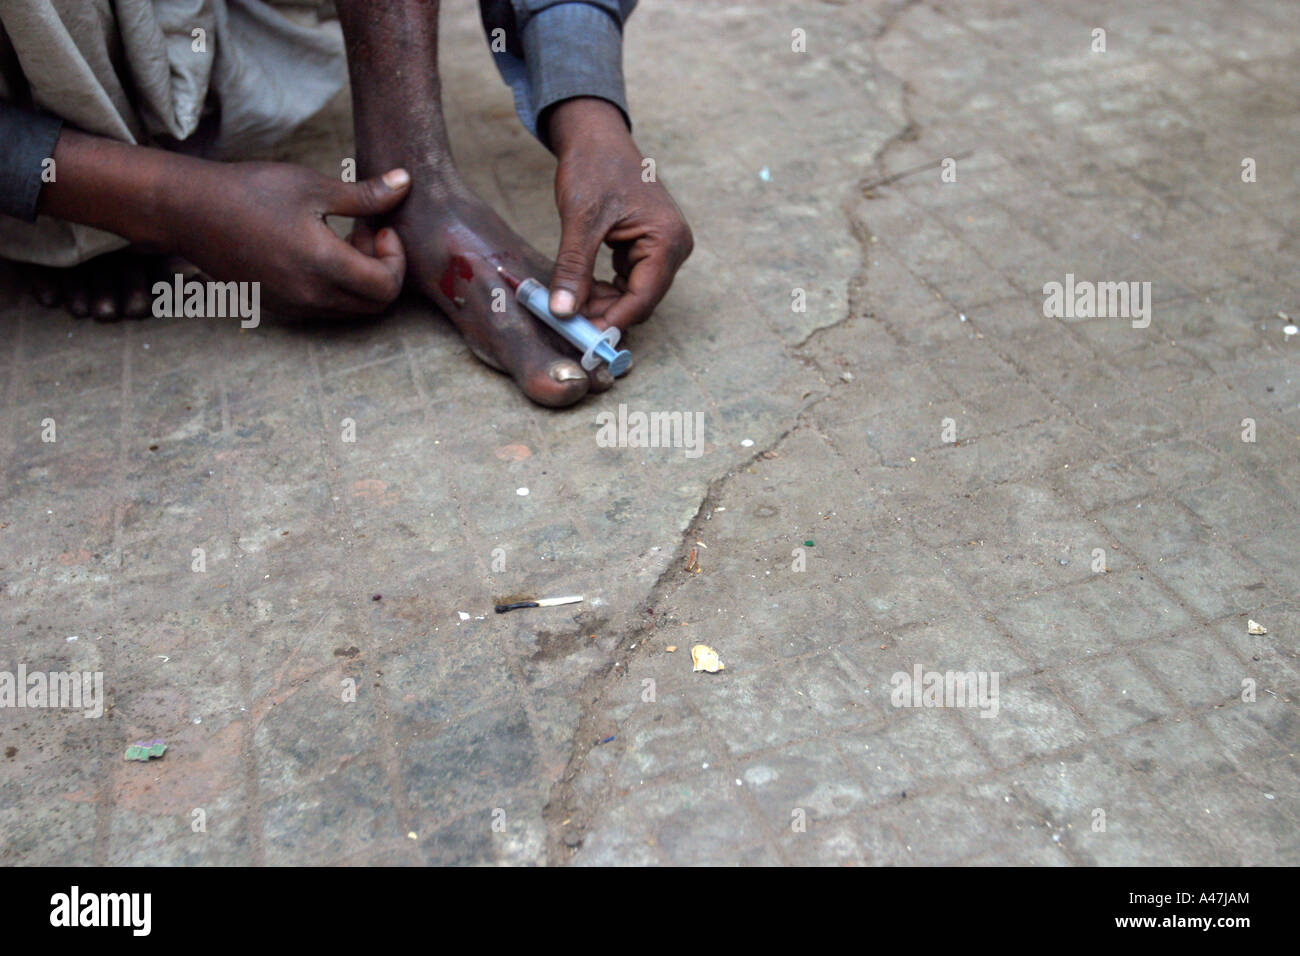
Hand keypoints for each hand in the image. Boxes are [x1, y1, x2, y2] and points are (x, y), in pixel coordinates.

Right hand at [165, 161, 410, 318]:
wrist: (189, 211)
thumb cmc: (250, 191)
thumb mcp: (313, 186)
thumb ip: (365, 195)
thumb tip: (406, 183)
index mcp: (323, 266)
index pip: (387, 287)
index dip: (396, 258)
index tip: (380, 227)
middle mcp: (310, 296)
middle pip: (375, 305)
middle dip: (383, 270)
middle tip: (365, 233)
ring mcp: (293, 306)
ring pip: (350, 309)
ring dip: (360, 279)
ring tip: (340, 238)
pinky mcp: (278, 307)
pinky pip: (324, 308)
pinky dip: (336, 286)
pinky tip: (318, 251)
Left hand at [546, 97, 692, 330]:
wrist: (596, 136)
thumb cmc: (594, 166)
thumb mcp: (580, 219)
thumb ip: (573, 268)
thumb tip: (563, 312)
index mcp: (667, 239)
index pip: (643, 298)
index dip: (613, 321)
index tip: (582, 338)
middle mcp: (673, 247)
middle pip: (641, 301)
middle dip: (606, 314)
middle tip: (569, 322)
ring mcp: (663, 248)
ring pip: (634, 294)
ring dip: (604, 304)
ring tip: (570, 303)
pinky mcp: (648, 248)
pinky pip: (629, 281)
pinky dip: (606, 290)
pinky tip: (581, 288)